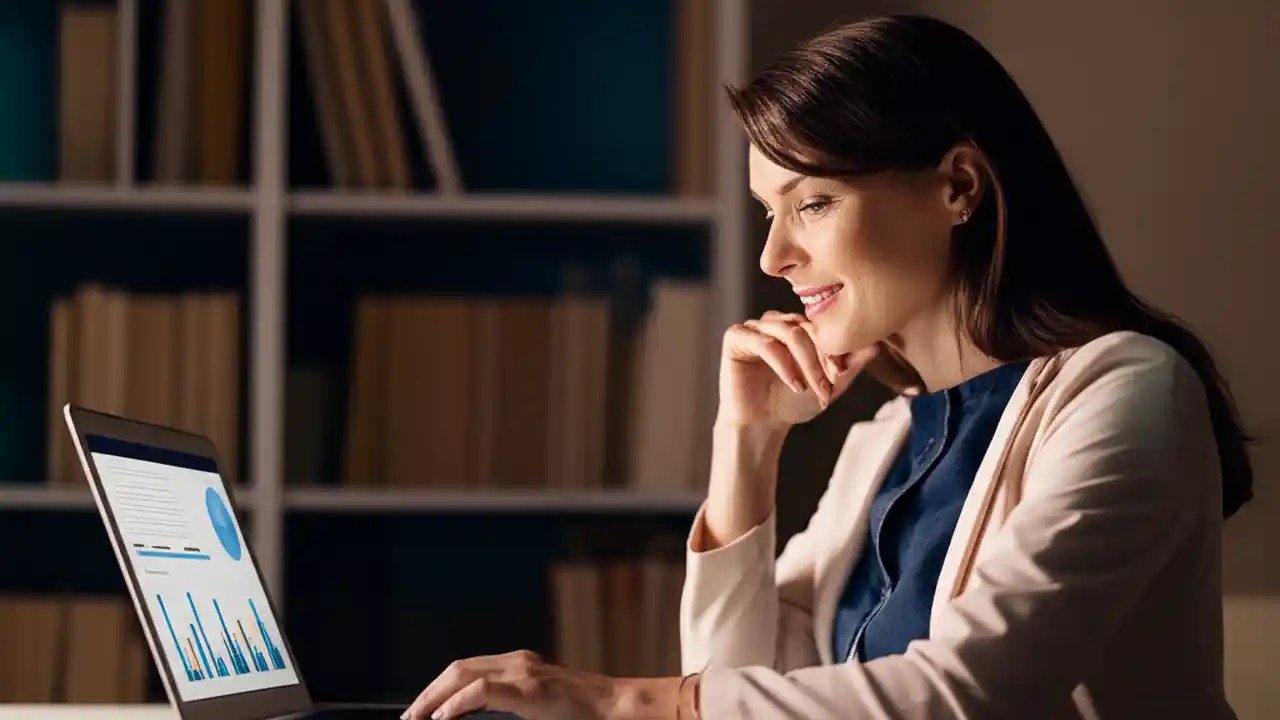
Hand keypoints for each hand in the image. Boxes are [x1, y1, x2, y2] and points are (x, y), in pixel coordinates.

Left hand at [403, 650, 618, 719]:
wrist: (615, 706)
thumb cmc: (581, 712)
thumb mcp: (539, 704)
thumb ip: (510, 703)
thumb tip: (473, 714)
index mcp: (518, 663)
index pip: (466, 668)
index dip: (438, 687)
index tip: (420, 710)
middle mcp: (517, 661)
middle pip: (457, 668)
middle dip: (428, 693)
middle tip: (409, 717)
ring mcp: (523, 672)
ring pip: (464, 675)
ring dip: (434, 698)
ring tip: (417, 718)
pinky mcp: (530, 690)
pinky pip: (482, 691)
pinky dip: (457, 704)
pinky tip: (442, 718)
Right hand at [717, 311, 878, 428]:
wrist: (762, 425)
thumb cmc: (793, 403)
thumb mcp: (829, 385)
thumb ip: (850, 365)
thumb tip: (876, 344)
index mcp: (797, 326)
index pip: (822, 326)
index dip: (835, 348)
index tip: (842, 375)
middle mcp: (776, 322)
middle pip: (807, 327)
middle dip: (821, 357)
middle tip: (830, 383)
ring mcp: (755, 326)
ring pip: (788, 332)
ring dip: (805, 362)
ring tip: (811, 388)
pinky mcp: (736, 337)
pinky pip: (764, 342)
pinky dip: (783, 364)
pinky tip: (794, 384)